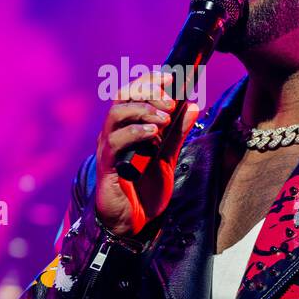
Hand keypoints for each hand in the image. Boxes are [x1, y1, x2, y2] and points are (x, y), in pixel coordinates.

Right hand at [94, 72, 199, 237]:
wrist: (132, 222)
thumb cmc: (144, 189)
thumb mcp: (167, 157)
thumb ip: (177, 133)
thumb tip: (192, 106)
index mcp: (126, 127)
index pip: (132, 92)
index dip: (148, 80)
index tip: (169, 76)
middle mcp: (113, 133)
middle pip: (122, 97)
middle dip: (147, 93)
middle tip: (170, 103)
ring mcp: (108, 148)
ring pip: (116, 114)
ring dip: (142, 110)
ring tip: (164, 118)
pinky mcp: (106, 166)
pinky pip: (115, 142)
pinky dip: (134, 132)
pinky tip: (152, 134)